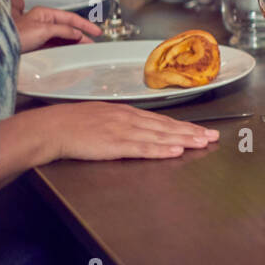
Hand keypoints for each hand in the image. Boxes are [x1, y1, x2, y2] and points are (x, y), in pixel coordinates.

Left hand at [14, 6, 103, 51]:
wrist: (2, 48)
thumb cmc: (17, 35)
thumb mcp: (43, 30)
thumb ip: (62, 30)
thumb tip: (76, 33)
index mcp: (45, 14)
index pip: (71, 18)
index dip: (85, 24)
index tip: (97, 31)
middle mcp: (43, 22)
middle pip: (68, 27)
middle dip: (81, 34)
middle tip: (93, 43)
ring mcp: (41, 33)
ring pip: (63, 36)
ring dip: (74, 42)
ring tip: (85, 48)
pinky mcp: (38, 44)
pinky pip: (56, 44)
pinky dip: (66, 47)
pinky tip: (71, 51)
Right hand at [38, 102, 219, 161]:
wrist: (52, 127)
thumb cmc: (72, 124)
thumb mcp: (102, 117)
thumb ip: (121, 123)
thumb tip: (138, 128)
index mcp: (127, 113)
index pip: (162, 121)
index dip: (184, 126)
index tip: (202, 130)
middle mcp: (129, 119)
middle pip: (167, 127)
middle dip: (192, 132)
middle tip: (213, 136)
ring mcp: (123, 131)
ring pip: (160, 136)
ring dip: (183, 140)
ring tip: (202, 143)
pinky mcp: (114, 144)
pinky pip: (142, 148)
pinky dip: (160, 150)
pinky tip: (175, 151)